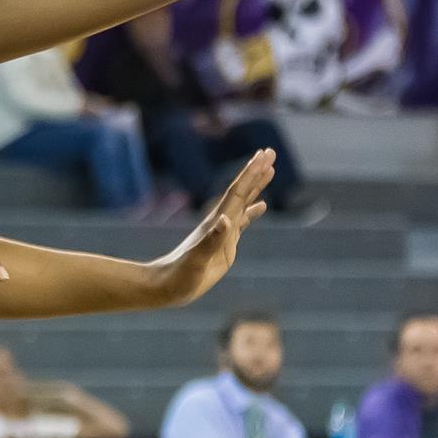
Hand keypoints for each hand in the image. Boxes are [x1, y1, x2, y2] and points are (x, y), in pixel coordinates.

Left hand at [149, 150, 272, 306]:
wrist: (167, 286)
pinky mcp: (225, 244)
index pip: (237, 193)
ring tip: (270, 169)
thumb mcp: (196, 260)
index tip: (264, 156)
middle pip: (242, 191)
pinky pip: (243, 222)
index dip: (251, 175)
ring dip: (256, 186)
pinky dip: (253, 211)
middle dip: (256, 172)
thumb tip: (225, 220)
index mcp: (216, 223)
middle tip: (270, 152)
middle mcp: (220, 222)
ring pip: (243, 202)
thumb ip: (211, 241)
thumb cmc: (180, 276)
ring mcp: (223, 232)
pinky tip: (262, 205)